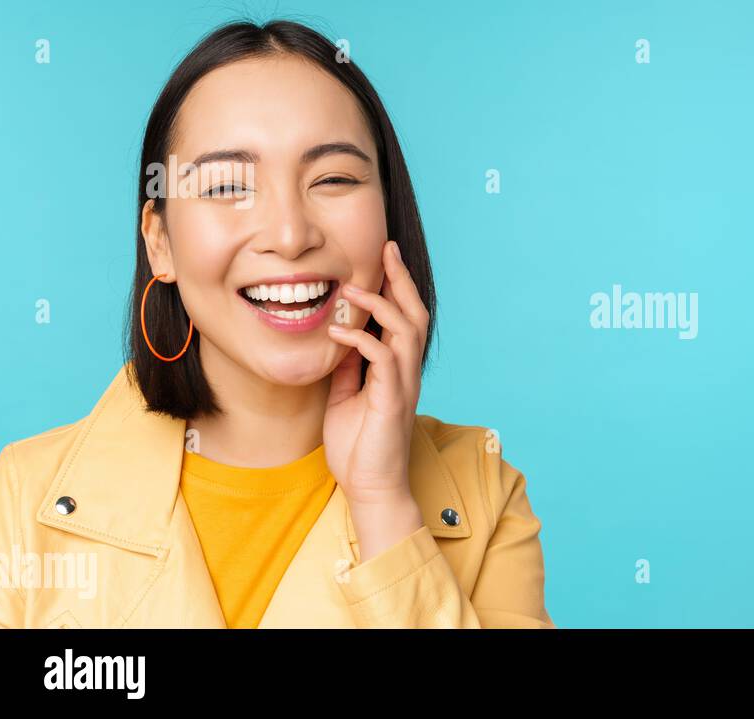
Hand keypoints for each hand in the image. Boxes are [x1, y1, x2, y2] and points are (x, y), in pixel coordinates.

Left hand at [323, 240, 430, 558]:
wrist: (371, 488)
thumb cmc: (359, 447)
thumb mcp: (346, 396)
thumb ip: (349, 367)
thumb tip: (339, 338)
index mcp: (398, 369)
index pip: (404, 318)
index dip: (396, 287)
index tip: (383, 257)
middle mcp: (407, 372)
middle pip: (415, 314)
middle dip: (401, 280)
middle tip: (386, 250)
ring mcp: (403, 385)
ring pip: (406, 330)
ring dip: (380, 305)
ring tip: (354, 289)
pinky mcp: (392, 401)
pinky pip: (383, 359)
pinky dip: (361, 340)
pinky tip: (338, 332)